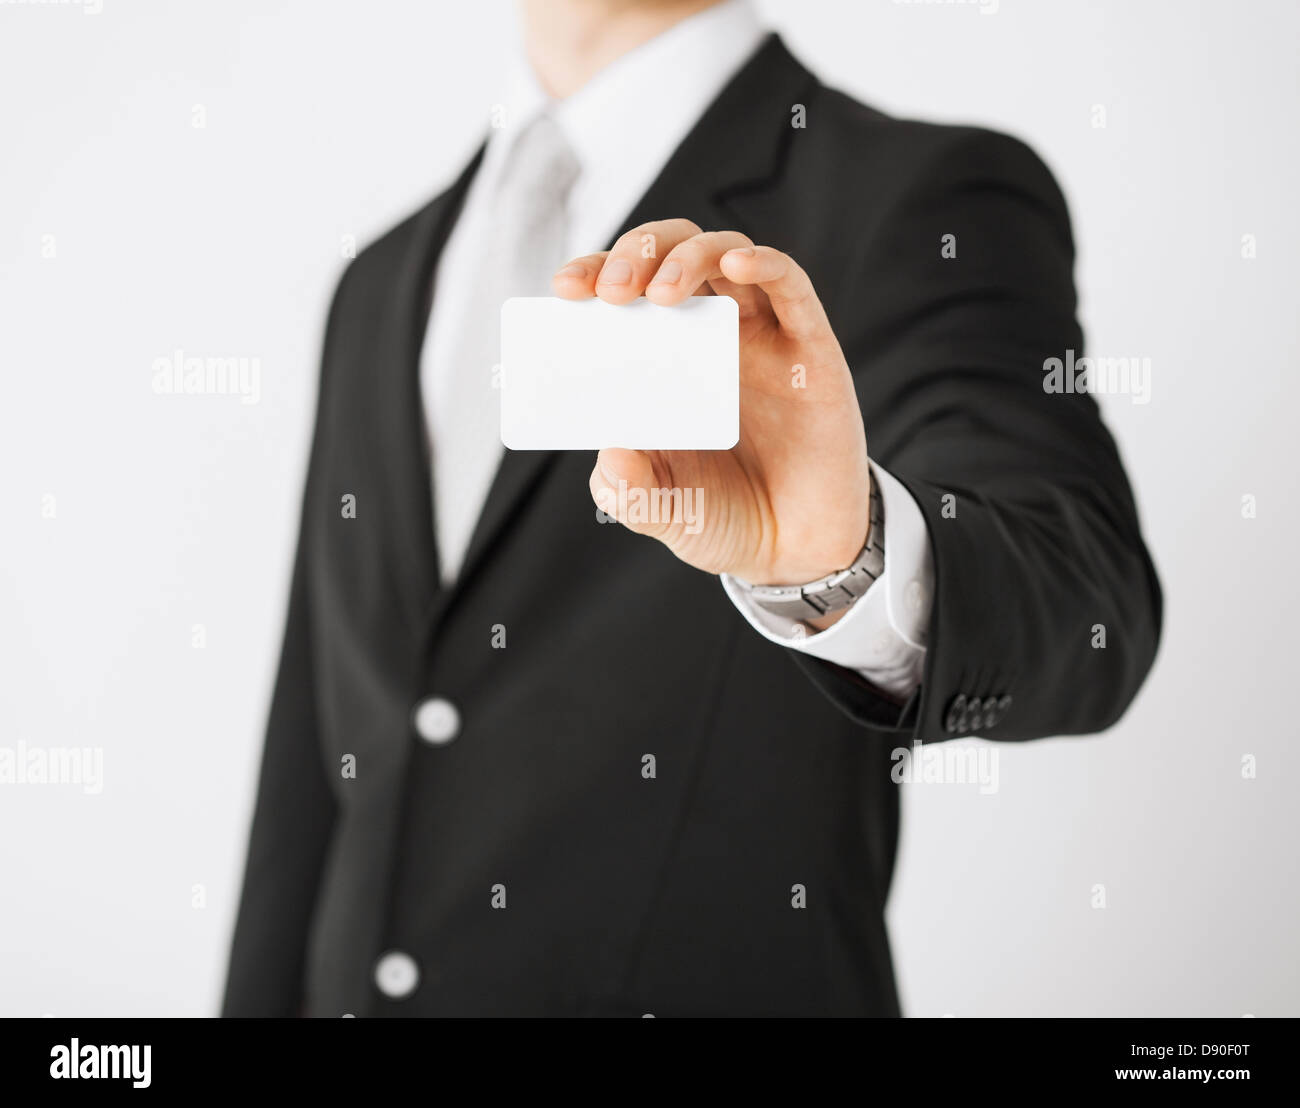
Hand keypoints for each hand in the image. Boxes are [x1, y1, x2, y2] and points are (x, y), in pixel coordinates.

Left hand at [553, 218, 870, 596]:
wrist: (795, 552)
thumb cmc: (722, 517)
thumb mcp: (660, 510)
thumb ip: (628, 489)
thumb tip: (612, 451)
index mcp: (663, 359)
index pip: (625, 290)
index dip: (595, 272)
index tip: (565, 289)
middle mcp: (709, 335)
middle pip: (672, 252)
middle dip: (637, 254)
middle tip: (613, 291)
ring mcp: (761, 336)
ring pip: (726, 253)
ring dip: (688, 256)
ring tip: (662, 294)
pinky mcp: (811, 347)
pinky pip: (791, 286)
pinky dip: (765, 262)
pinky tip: (737, 262)